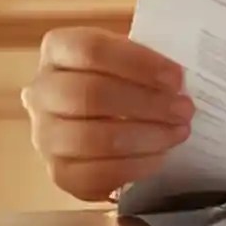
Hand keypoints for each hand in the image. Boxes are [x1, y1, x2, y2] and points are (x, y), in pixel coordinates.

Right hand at [21, 27, 194, 200]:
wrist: (101, 115)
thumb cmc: (123, 77)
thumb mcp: (131, 56)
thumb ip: (149, 62)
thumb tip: (178, 82)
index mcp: (59, 49)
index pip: (91, 50)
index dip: (138, 63)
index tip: (176, 78)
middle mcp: (41, 91)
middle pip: (88, 95)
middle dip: (145, 104)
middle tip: (184, 109)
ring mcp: (44, 134)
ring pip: (88, 139)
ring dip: (143, 137)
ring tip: (178, 132)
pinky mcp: (57, 172)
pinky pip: (92, 176)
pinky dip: (132, 167)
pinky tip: (160, 157)